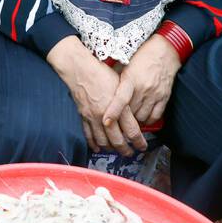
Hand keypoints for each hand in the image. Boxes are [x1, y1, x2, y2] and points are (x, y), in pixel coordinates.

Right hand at [47, 36, 144, 155]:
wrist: (79, 69)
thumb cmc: (102, 74)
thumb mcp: (122, 85)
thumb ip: (128, 104)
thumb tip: (135, 117)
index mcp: (119, 107)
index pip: (132, 131)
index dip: (139, 142)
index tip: (142, 146)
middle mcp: (106, 115)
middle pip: (118, 140)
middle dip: (126, 150)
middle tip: (131, 153)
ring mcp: (93, 117)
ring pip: (103, 141)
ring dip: (111, 149)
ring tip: (116, 151)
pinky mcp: (83, 116)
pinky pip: (88, 135)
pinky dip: (93, 144)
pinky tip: (98, 147)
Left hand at [105, 33, 180, 128]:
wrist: (164, 51)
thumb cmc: (140, 57)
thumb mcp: (124, 65)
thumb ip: (114, 79)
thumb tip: (101, 91)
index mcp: (131, 79)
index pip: (121, 99)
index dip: (113, 112)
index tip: (106, 122)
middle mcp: (144, 88)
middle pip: (131, 112)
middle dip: (122, 118)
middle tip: (114, 121)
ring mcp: (155, 94)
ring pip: (143, 117)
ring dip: (134, 121)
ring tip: (127, 120)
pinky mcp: (164, 97)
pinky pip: (155, 116)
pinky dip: (147, 121)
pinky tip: (141, 119)